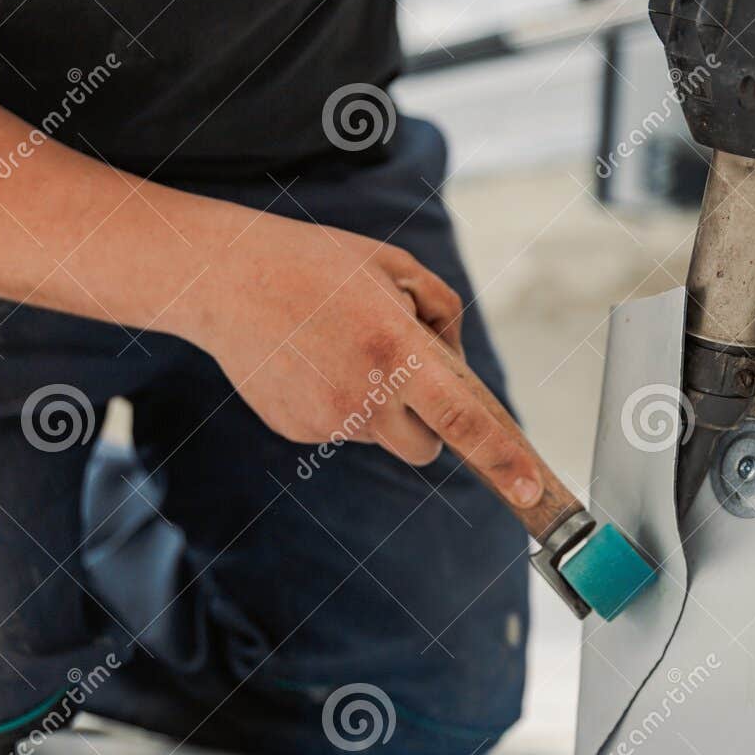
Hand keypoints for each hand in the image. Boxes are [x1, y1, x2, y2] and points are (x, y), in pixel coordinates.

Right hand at [191, 211, 542, 505]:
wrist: (223, 279)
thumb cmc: (316, 264)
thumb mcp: (393, 266)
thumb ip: (442, 312)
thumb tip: (457, 362)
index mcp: (395, 350)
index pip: (462, 419)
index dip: (502, 458)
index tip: (530, 489)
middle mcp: (363, 396)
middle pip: (425, 449)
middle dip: (427, 426)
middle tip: (399, 375)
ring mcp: (327, 420)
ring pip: (380, 436)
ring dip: (377, 406)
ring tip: (339, 350)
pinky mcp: (297, 430)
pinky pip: (339, 430)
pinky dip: (337, 404)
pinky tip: (310, 363)